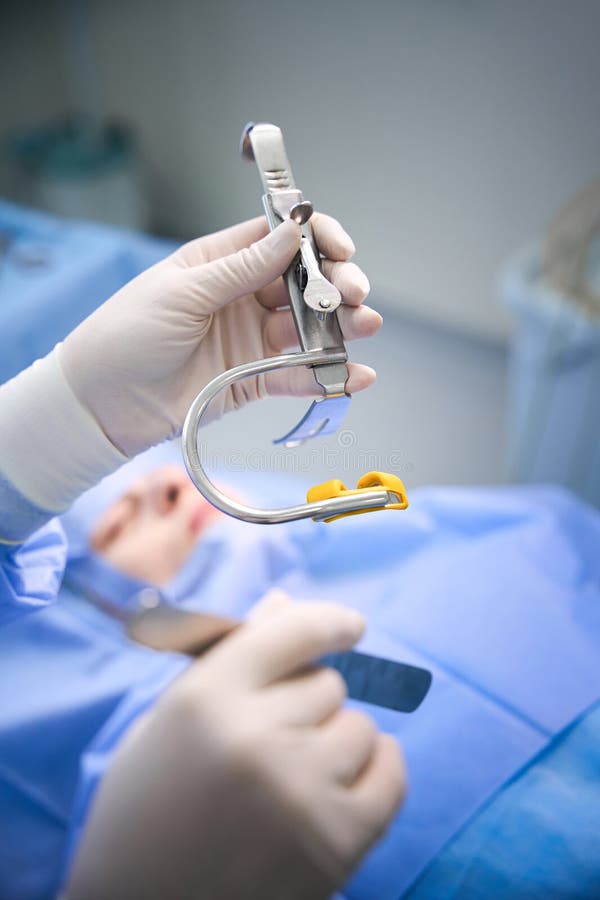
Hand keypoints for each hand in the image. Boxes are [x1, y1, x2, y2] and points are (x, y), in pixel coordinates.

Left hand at [60, 215, 379, 455]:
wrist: (103, 403)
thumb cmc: (127, 335)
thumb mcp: (182, 292)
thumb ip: (241, 268)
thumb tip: (292, 232)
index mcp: (221, 262)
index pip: (279, 239)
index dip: (315, 238)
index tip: (340, 248)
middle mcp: (243, 297)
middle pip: (304, 283)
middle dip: (336, 284)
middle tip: (354, 294)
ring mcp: (252, 338)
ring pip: (309, 327)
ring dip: (341, 326)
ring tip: (364, 326)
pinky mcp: (254, 380)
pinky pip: (299, 375)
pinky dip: (328, 375)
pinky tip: (356, 375)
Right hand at [67, 593, 404, 899]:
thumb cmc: (146, 809)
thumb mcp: (169, 721)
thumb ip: (228, 660)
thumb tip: (283, 603)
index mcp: (205, 699)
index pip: (292, 631)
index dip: (328, 621)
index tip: (350, 626)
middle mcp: (255, 738)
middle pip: (327, 683)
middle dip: (308, 702)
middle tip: (275, 739)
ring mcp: (300, 792)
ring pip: (359, 726)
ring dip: (336, 741)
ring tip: (296, 774)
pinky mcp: (337, 843)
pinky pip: (391, 774)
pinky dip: (377, 770)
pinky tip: (347, 781)